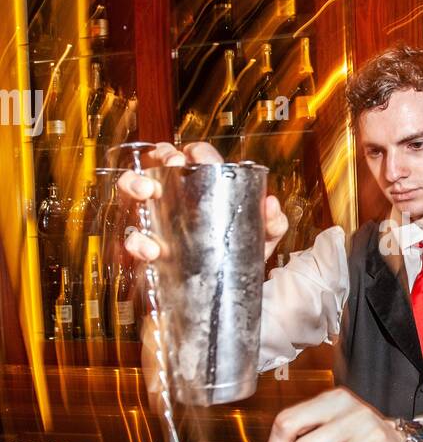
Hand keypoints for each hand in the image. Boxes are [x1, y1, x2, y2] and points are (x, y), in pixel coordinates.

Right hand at [116, 141, 288, 262]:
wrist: (230, 290)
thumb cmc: (243, 251)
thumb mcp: (263, 237)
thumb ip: (272, 222)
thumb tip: (270, 204)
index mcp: (203, 184)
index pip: (194, 156)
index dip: (192, 152)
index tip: (192, 158)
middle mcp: (175, 194)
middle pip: (157, 161)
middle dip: (160, 157)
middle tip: (173, 164)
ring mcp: (157, 218)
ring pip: (132, 189)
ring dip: (134, 184)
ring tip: (147, 193)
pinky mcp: (146, 246)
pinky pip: (132, 238)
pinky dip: (136, 242)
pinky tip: (151, 250)